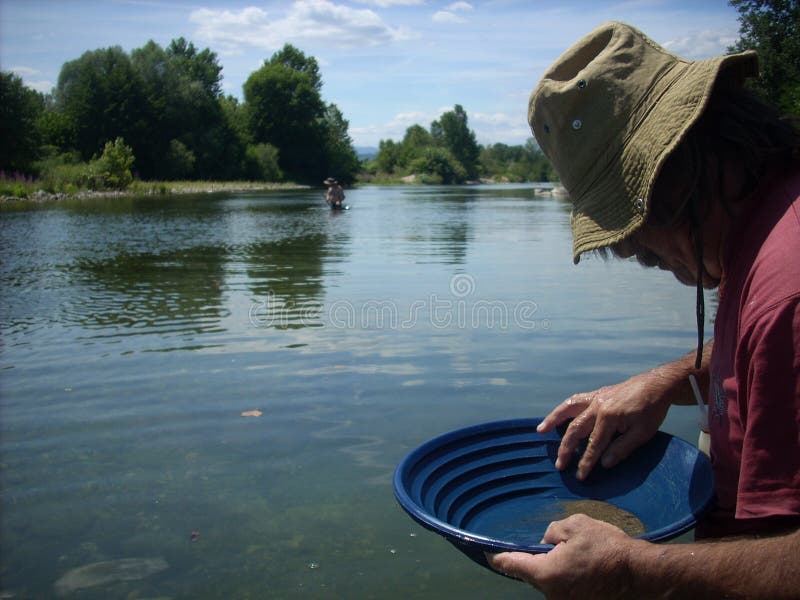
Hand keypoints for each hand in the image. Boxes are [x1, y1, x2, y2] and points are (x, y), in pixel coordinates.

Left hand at [486, 515, 639, 598]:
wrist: (639, 574)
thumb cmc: (607, 548)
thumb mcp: (575, 525)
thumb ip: (552, 531)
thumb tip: (547, 541)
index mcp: (545, 573)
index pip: (510, 565)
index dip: (497, 556)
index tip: (487, 552)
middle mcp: (552, 593)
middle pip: (532, 573)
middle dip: (537, 559)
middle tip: (554, 546)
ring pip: (550, 581)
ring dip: (556, 568)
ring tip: (578, 554)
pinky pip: (565, 588)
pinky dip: (569, 577)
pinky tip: (585, 565)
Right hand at [538, 370, 672, 479]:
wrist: (656, 385)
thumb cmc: (652, 410)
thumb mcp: (643, 433)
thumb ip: (622, 449)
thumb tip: (603, 463)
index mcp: (609, 417)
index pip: (594, 445)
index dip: (586, 462)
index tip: (580, 476)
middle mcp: (597, 406)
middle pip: (576, 430)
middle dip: (566, 449)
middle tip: (559, 464)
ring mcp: (595, 398)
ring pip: (568, 410)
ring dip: (553, 420)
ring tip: (540, 430)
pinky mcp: (597, 394)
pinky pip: (575, 400)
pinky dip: (564, 409)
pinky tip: (558, 415)